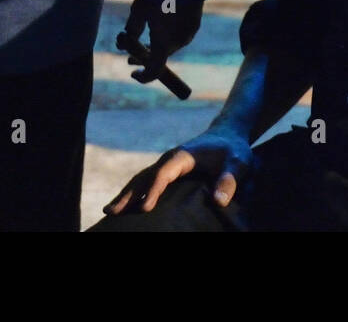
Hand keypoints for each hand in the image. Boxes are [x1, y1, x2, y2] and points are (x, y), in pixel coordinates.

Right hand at [103, 127, 253, 215]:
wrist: (227, 136)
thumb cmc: (232, 150)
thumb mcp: (238, 163)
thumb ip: (230, 179)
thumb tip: (219, 201)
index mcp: (182, 157)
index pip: (163, 174)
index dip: (154, 191)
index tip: (144, 209)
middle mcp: (169, 160)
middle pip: (144, 177)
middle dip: (128, 194)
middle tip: (110, 211)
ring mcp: (166, 165)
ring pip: (141, 180)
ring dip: (126, 195)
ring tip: (109, 212)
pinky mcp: (167, 172)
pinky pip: (146, 183)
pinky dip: (134, 193)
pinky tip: (126, 206)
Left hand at [122, 0, 202, 84]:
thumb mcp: (139, 10)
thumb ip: (133, 29)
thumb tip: (126, 41)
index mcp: (163, 44)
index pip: (154, 70)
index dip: (143, 77)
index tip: (133, 74)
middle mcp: (178, 43)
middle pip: (161, 57)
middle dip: (145, 57)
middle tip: (129, 57)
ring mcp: (189, 34)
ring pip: (170, 46)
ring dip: (157, 45)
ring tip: (145, 36)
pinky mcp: (195, 24)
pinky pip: (179, 35)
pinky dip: (168, 35)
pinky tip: (161, 23)